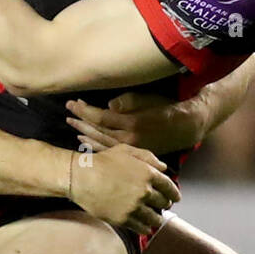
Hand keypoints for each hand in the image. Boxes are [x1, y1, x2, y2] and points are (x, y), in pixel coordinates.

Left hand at [66, 92, 197, 155]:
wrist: (186, 128)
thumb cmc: (167, 108)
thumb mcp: (148, 99)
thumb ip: (126, 102)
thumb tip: (107, 106)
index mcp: (131, 123)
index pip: (100, 118)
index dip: (85, 110)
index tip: (72, 103)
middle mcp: (128, 139)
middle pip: (97, 131)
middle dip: (81, 121)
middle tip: (68, 112)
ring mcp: (130, 149)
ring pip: (101, 142)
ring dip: (84, 133)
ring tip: (72, 125)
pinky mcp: (132, 154)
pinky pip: (108, 150)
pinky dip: (95, 145)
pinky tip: (85, 141)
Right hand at [68, 142, 179, 235]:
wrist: (81, 177)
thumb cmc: (102, 161)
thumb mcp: (126, 151)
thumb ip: (147, 157)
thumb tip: (164, 168)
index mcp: (148, 174)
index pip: (169, 187)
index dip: (174, 194)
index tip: (175, 198)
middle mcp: (145, 191)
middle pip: (163, 203)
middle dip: (164, 205)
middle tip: (162, 207)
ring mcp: (134, 207)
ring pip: (154, 218)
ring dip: (156, 219)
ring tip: (154, 220)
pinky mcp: (123, 219)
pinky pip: (141, 228)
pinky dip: (144, 228)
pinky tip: (144, 227)